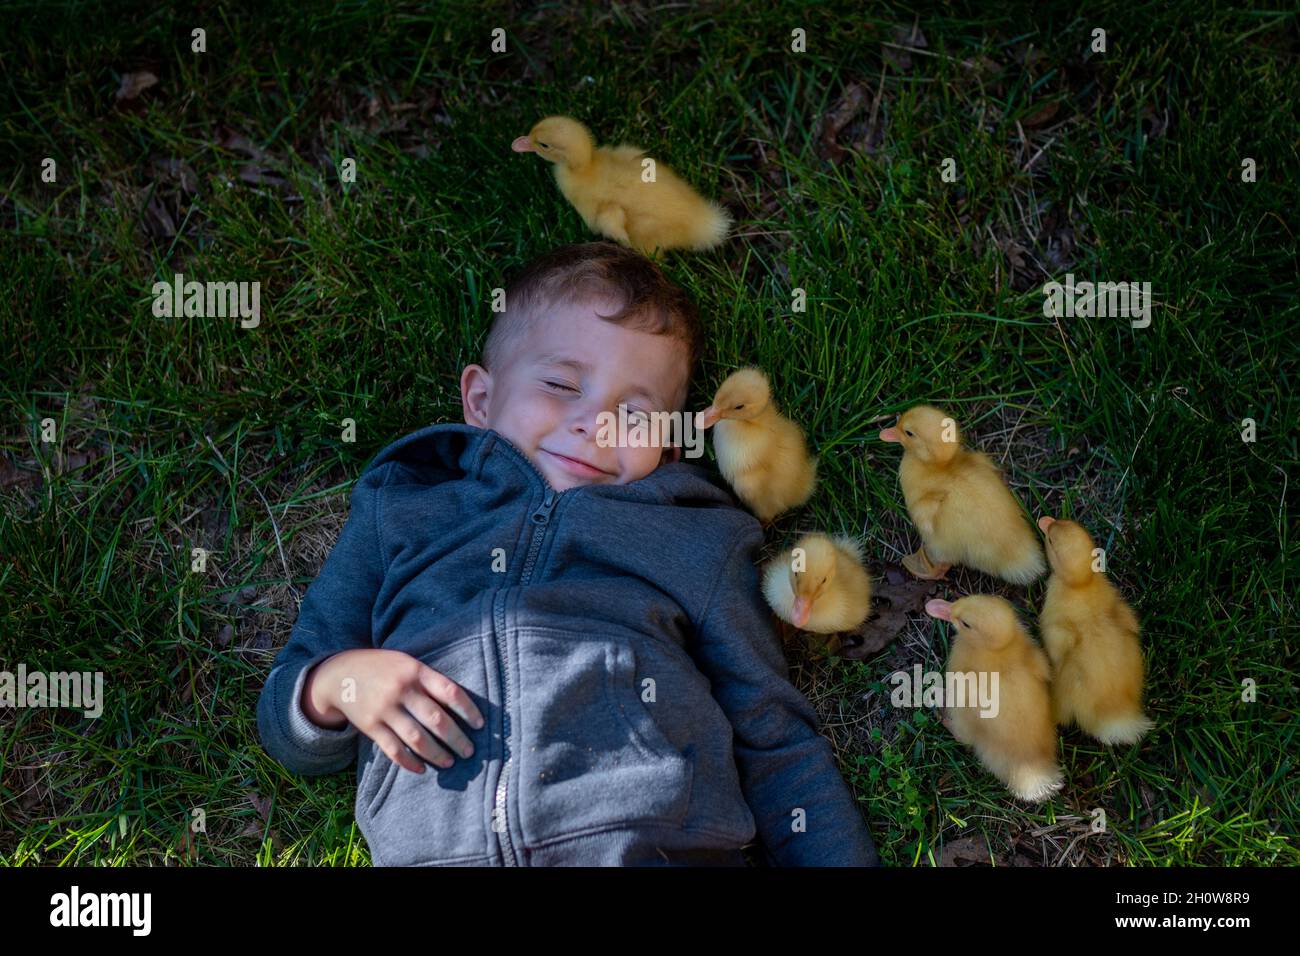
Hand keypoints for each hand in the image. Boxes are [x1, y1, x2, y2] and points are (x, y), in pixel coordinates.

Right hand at [303, 648, 484, 773]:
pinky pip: (394, 750)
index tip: (480, 725)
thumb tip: (461, 705)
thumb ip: (430, 680)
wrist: (339, 673)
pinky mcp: (370, 726)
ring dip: (437, 754)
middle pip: (437, 719)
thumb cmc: (383, 668)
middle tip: (469, 751)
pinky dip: (409, 762)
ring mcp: (384, 709)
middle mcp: (401, 690)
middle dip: (457, 739)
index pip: (450, 692)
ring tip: (450, 762)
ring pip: (417, 739)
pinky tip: (422, 768)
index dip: (468, 710)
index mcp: (415, 671)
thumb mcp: (407, 663)